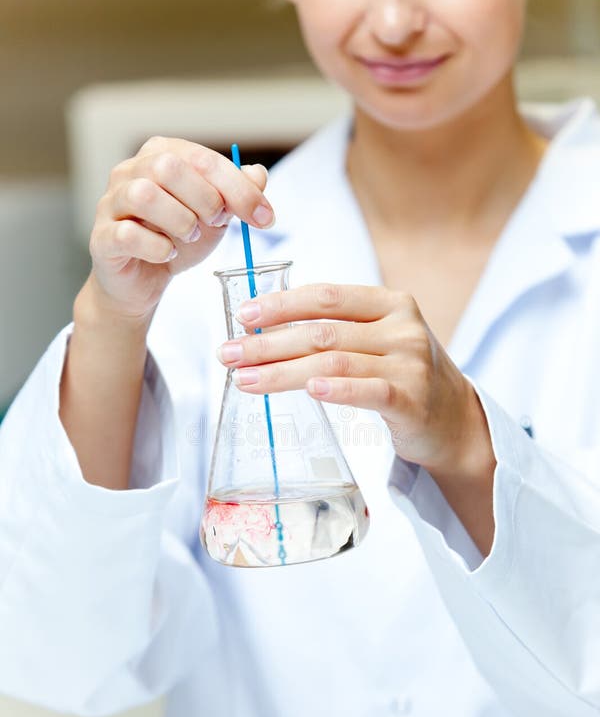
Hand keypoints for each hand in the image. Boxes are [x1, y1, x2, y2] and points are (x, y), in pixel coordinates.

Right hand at [86, 136, 274, 322]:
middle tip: (217, 224)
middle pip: (168, 166)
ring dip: (180, 221)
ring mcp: (110, 203)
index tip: (264, 218)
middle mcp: (130, 170)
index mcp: (161, 154)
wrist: (144, 282)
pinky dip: (157, 247)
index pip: (203, 158)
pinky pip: (127, 235)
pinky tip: (168, 254)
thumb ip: (237, 193)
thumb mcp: (216, 215)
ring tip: (190, 237)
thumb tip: (258, 174)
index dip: (239, 188)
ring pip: (143, 195)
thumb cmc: (177, 240)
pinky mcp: (102, 238)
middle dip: (205, 199)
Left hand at [216, 282, 488, 477]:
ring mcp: (410, 363)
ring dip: (282, 371)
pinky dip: (337, 389)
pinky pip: (368, 391)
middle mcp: (402, 328)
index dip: (282, 304)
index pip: (327, 296)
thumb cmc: (403, 375)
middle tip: (228, 353)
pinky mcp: (412, 400)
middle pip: (322, 332)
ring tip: (245, 380)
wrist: (453, 419)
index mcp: (390, 304)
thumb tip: (264, 330)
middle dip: (268, 343)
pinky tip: (308, 390)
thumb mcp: (378, 339)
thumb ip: (336, 329)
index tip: (243, 316)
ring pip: (333, 362)